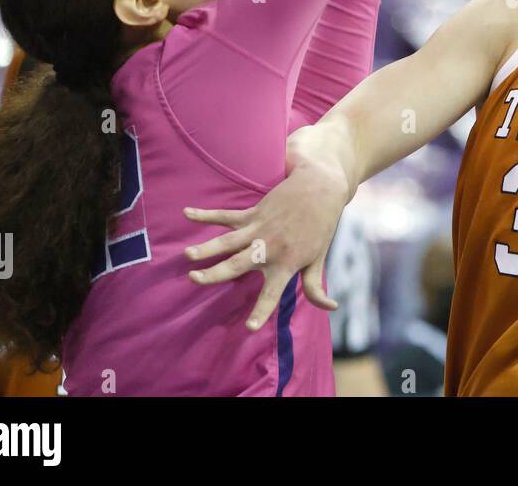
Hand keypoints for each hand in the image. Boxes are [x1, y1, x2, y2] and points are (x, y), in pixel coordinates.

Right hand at [182, 124, 353, 330]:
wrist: (322, 188)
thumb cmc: (321, 227)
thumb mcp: (319, 259)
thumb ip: (316, 287)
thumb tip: (331, 308)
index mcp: (286, 263)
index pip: (272, 293)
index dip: (261, 311)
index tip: (249, 328)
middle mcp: (269, 248)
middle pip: (238, 264)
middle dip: (215, 273)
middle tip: (195, 280)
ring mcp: (259, 229)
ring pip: (228, 240)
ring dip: (207, 247)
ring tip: (187, 255)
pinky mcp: (254, 212)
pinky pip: (226, 215)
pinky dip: (206, 214)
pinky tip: (187, 213)